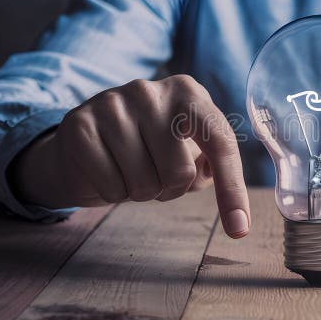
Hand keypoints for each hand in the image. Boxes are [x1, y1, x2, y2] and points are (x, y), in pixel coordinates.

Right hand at [10, 75, 249, 237]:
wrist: (85, 146)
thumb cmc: (149, 151)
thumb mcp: (189, 153)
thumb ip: (215, 168)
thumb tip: (232, 206)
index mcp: (188, 93)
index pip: (220, 142)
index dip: (232, 189)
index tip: (239, 229)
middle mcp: (151, 91)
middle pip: (179, 170)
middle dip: (170, 188)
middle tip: (155, 175)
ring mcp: (112, 104)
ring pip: (144, 182)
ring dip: (141, 192)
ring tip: (131, 172)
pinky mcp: (80, 125)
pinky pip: (111, 187)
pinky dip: (113, 193)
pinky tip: (107, 171)